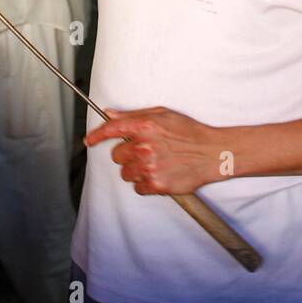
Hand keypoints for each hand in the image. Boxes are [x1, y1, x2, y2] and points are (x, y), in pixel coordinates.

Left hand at [85, 107, 221, 195]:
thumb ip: (133, 115)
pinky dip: (145, 184)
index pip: (111, 130)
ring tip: (155, 163)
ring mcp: (149, 166)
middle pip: (117, 156)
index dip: (97, 136)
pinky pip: (138, 188)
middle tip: (144, 152)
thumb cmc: (189, 132)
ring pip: (126, 173)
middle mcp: (144, 146)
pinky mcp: (156, 184)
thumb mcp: (162, 114)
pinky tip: (159, 174)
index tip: (89, 141)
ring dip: (135, 170)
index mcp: (144, 125)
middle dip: (127, 155)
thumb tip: (110, 114)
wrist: (212, 153)